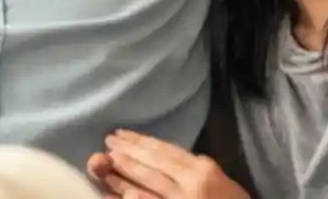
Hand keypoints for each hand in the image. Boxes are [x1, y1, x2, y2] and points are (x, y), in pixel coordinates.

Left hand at [89, 130, 248, 198]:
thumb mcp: (221, 181)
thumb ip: (196, 169)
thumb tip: (167, 158)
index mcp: (203, 169)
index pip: (165, 150)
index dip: (141, 141)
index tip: (122, 134)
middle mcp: (191, 183)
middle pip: (153, 163)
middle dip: (127, 151)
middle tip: (108, 141)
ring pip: (147, 183)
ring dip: (124, 171)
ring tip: (106, 160)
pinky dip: (135, 198)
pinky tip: (120, 193)